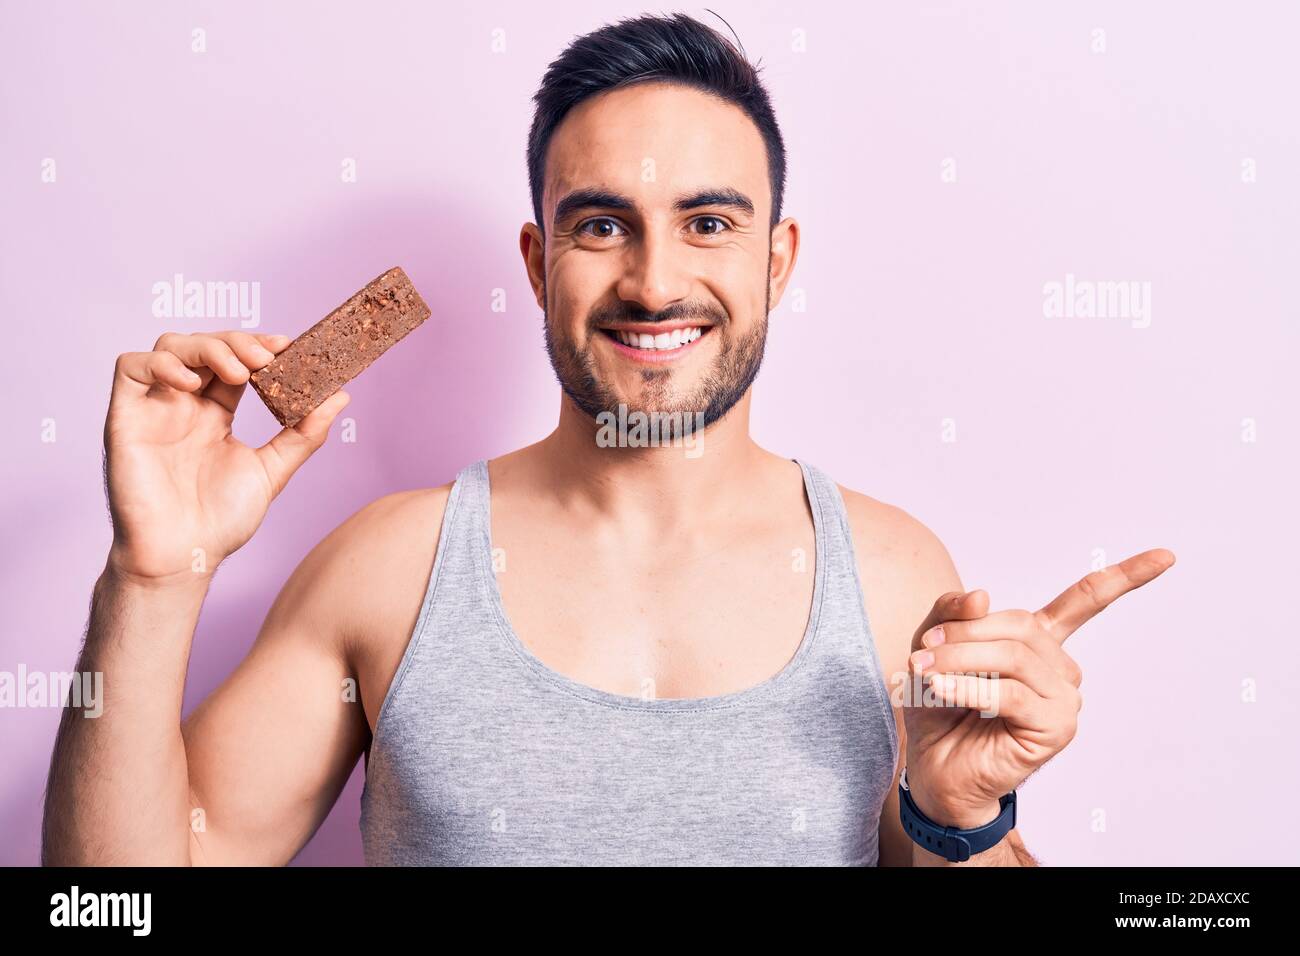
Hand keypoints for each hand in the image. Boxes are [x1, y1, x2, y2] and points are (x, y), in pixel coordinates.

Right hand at [103, 330, 349, 584]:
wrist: (183, 556)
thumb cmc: (220, 521)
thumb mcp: (271, 471)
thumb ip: (303, 434)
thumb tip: (340, 397)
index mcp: (215, 414)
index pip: (235, 361)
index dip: (257, 346)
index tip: (287, 347)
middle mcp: (184, 404)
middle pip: (205, 345)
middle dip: (238, 343)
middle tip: (266, 359)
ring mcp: (154, 407)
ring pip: (170, 346)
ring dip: (206, 347)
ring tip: (238, 372)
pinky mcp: (126, 416)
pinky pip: (130, 367)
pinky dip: (161, 362)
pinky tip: (191, 383)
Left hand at [900, 549, 1175, 828]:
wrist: (934, 768)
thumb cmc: (937, 707)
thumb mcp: (932, 647)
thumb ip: (950, 613)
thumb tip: (983, 595)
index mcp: (1040, 643)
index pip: (1086, 602)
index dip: (1124, 577)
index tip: (1167, 556)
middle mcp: (1061, 669)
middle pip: (1022, 627)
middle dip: (966, 632)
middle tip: (922, 648)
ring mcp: (1064, 700)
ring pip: (1015, 658)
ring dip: (961, 659)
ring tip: (924, 670)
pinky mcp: (1055, 729)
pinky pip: (1010, 694)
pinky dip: (969, 688)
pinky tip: (941, 690)